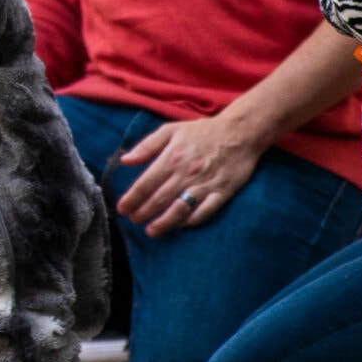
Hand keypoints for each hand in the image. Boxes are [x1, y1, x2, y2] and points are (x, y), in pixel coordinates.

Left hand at [116, 111, 269, 236]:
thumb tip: (125, 160)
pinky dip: (192, 221)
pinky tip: (180, 225)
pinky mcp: (222, 192)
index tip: (121, 209)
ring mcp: (205, 185)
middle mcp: (186, 174)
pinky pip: (205, 212)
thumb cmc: (202, 131)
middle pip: (159, 199)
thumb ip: (146, 146)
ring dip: (164, 223)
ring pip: (180, 209)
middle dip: (143, 213)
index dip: (131, 199)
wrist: (240, 132)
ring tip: (151, 231)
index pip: (145, 184)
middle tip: (133, 220)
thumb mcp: (170, 130)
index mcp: (171, 158)